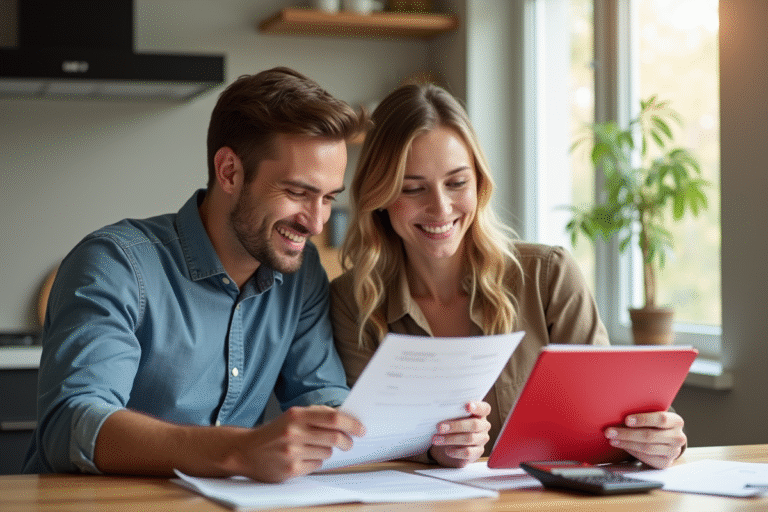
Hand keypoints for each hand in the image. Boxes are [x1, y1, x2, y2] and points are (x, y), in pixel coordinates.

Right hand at [237, 405, 364, 481]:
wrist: (246, 451)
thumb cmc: (274, 432)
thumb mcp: (292, 416)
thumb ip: (316, 415)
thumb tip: (345, 418)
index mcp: (296, 415)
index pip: (333, 418)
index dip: (351, 423)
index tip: (360, 428)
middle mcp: (294, 432)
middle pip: (334, 437)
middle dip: (347, 441)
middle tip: (349, 442)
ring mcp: (292, 452)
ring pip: (327, 452)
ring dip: (328, 450)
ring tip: (315, 448)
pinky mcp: (291, 470)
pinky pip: (317, 465)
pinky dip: (316, 461)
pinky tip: (304, 457)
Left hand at [428, 401, 490, 467]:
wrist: (452, 442)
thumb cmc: (453, 423)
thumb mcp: (453, 416)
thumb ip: (452, 412)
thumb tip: (439, 411)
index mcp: (480, 413)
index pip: (484, 408)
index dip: (477, 407)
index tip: (467, 405)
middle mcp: (484, 425)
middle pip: (474, 425)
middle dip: (455, 426)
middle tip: (439, 427)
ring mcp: (482, 439)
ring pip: (469, 439)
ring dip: (450, 439)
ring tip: (436, 439)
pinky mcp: (478, 452)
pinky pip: (468, 452)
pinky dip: (456, 451)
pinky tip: (447, 450)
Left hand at [604, 411, 685, 468]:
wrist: (668, 441)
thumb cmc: (656, 424)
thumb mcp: (654, 416)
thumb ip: (643, 415)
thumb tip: (618, 412)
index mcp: (676, 421)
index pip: (661, 419)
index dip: (643, 419)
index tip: (626, 420)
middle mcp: (678, 437)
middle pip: (650, 435)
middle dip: (627, 433)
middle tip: (610, 431)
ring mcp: (673, 452)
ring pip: (646, 448)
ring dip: (626, 443)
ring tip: (612, 439)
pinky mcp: (665, 462)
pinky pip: (646, 457)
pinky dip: (632, 451)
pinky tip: (622, 445)